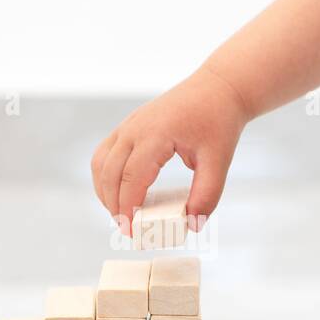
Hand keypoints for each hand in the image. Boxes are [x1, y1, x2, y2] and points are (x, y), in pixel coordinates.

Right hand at [91, 65, 249, 232]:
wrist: (218, 89)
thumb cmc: (218, 121)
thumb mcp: (219, 161)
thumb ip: (207, 195)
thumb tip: (193, 224)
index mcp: (155, 134)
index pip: (131, 177)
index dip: (126, 207)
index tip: (130, 231)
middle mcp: (135, 127)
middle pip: (109, 173)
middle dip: (113, 205)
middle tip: (126, 228)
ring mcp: (129, 124)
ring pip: (100, 163)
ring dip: (104, 190)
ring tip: (121, 213)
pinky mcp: (129, 125)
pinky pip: (105, 153)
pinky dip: (106, 176)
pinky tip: (119, 192)